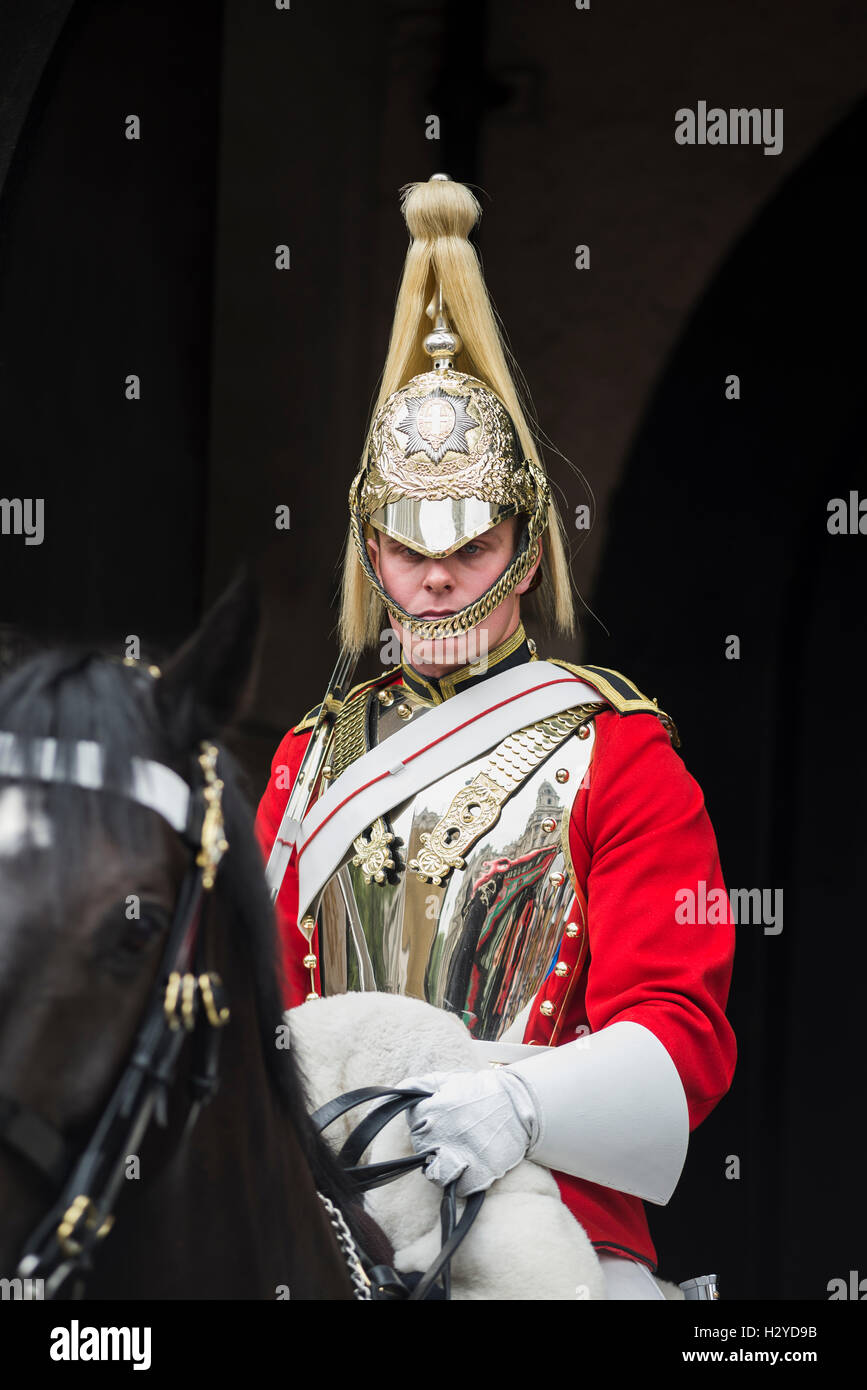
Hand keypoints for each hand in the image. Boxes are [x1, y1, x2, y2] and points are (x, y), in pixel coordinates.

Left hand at [396, 1067, 539, 1196]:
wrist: (519, 1104)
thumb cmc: (481, 1092)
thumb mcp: (449, 1080)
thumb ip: (420, 1085)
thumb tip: (396, 1092)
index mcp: (433, 1110)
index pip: (414, 1128)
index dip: (425, 1127)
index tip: (438, 1124)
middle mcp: (443, 1133)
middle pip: (422, 1152)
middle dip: (433, 1148)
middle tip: (451, 1140)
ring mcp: (461, 1154)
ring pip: (435, 1175)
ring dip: (442, 1170)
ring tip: (455, 1159)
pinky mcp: (479, 1173)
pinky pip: (459, 1188)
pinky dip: (464, 1182)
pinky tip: (471, 1168)